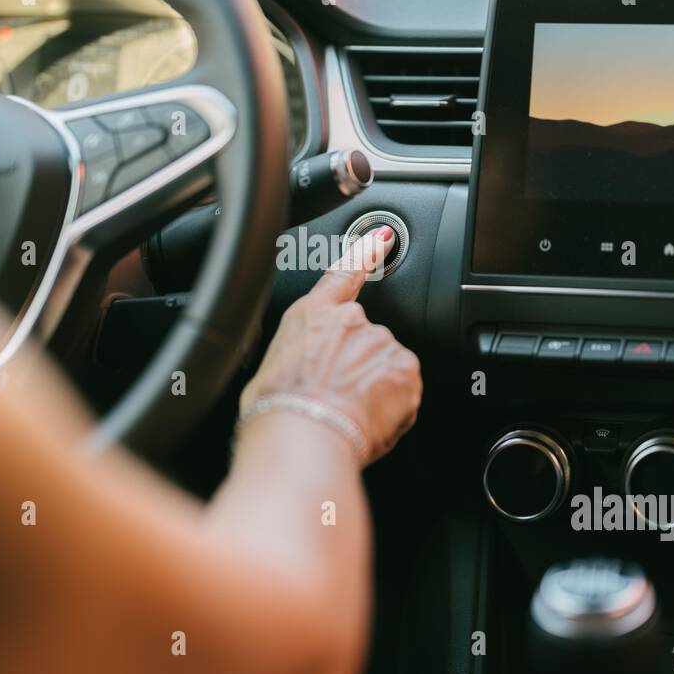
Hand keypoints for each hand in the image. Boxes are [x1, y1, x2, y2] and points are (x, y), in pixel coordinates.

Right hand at [240, 227, 421, 465]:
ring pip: (386, 369)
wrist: (303, 435)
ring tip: (348, 417)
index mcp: (313, 315)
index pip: (344, 274)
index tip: (384, 237)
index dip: (365, 253)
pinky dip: (392, 407)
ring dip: (375, 390)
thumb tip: (296, 376)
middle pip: (365, 342)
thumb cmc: (276, 411)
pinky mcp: (406, 370)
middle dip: (358, 371)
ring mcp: (382, 343)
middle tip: (337, 404)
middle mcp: (352, 321)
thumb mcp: (267, 374)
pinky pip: (404, 391)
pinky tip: (368, 422)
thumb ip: (294, 361)